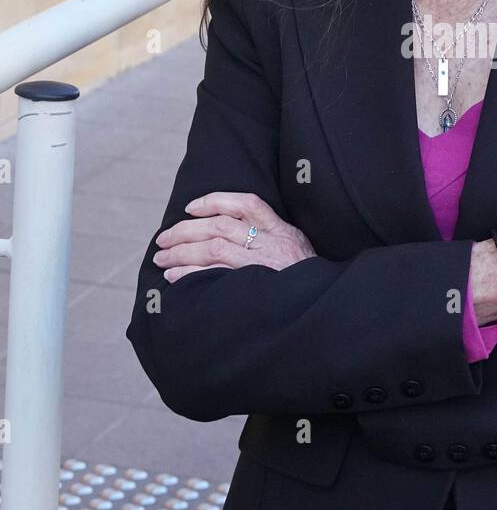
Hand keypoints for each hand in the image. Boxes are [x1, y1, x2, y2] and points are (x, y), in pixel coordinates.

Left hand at [152, 191, 316, 280]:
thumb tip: (227, 231)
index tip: (190, 208)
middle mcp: (273, 244)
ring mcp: (263, 266)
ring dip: (182, 252)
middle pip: (221, 226)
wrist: (320, 308)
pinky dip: (190, 273)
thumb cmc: (304, 281)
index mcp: (282, 231)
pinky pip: (216, 275)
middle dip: (186, 231)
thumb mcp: (297, 250)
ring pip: (214, 248)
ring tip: (162, 259)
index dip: (215, 201)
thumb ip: (271, 238)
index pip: (247, 204)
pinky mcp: (254, 288)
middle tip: (163, 240)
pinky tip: (175, 276)